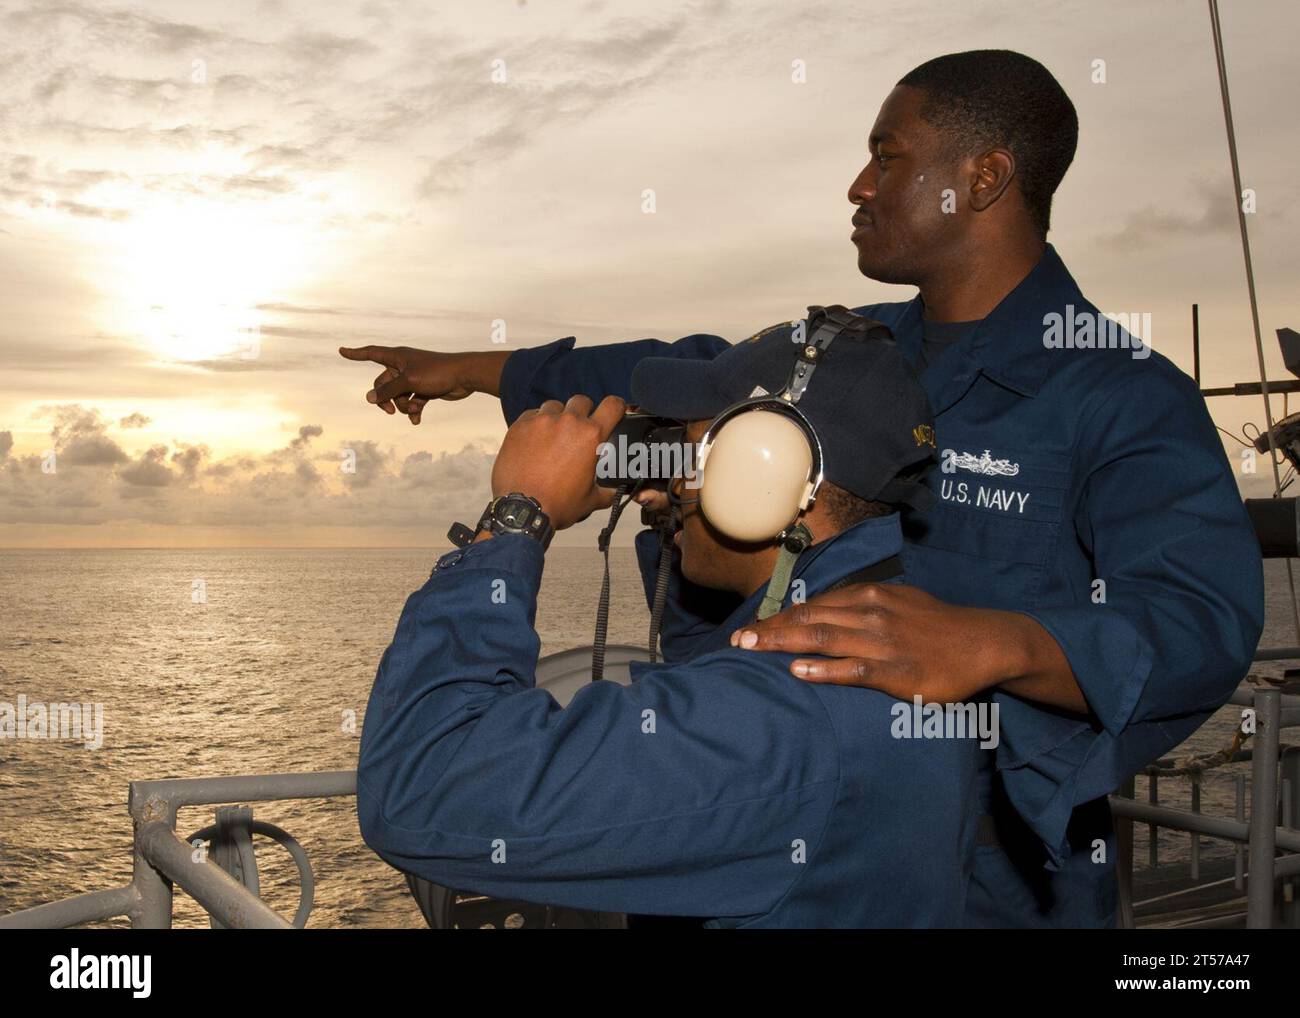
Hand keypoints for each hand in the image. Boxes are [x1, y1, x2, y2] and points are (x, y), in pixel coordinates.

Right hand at [338, 346, 509, 423]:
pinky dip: (413, 410)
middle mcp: (404, 365)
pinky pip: (412, 401)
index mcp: (398, 357)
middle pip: (383, 383)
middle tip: (390, 411)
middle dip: (385, 399)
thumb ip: (388, 390)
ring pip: (398, 396)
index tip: (341, 350)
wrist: (465, 376)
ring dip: (402, 406)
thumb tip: (369, 398)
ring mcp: (414, 377)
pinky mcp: (425, 388)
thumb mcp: (409, 381)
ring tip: (414, 409)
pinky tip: (417, 419)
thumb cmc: (437, 372)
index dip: (356, 353)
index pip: (371, 353)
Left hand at [492, 395, 625, 530]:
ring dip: (557, 417)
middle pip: (581, 401)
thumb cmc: (557, 504)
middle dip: (583, 412)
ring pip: (554, 406)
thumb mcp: (590, 500)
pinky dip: (536, 424)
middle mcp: (567, 422)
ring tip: (553, 435)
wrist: (522, 509)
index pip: (613, 406)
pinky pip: (531, 415)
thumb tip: (614, 492)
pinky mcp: (520, 426)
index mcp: (591, 436)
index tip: (613, 411)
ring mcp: (541, 421)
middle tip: (578, 429)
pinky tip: (534, 440)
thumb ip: (607, 492)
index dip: (617, 406)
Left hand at [729, 582, 1086, 711]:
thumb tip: (825, 613)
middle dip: (769, 630)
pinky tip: (799, 672)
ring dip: (783, 644)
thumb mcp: (896, 602)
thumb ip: (861, 605)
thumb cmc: (935, 625)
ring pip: (822, 639)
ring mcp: (881, 642)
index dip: (777, 617)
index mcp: (868, 596)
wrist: (982, 642)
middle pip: (808, 618)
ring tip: (752, 650)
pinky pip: (852, 670)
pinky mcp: (895, 671)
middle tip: (736, 641)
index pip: (812, 605)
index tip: (750, 628)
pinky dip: (823, 669)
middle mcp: (869, 613)